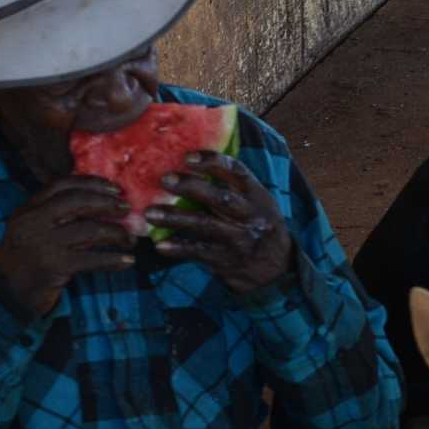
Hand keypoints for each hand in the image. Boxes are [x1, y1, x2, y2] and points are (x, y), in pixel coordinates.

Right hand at [0, 177, 135, 315]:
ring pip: (90, 230)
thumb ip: (56, 214)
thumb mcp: (33, 230)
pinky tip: (128, 261)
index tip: (114, 188)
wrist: (9, 294)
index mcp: (28, 209)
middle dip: (107, 203)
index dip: (91, 183)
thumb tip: (100, 201)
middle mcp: (33, 222)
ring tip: (130, 239)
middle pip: (77, 202)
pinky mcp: (55, 266)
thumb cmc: (28, 259)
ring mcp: (44, 243)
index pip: (62, 185)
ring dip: (116, 233)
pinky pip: (93, 259)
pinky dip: (114, 260)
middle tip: (126, 208)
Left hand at [153, 152, 293, 296]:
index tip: (188, 157)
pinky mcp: (227, 260)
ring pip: (206, 226)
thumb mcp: (258, 203)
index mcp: (257, 196)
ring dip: (176, 218)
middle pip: (221, 199)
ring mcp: (239, 240)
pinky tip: (160, 245)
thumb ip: (234, 186)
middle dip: (191, 187)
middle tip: (165, 179)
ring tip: (150, 213)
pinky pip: (200, 252)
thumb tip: (192, 161)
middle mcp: (251, 216)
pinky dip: (179, 248)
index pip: (237, 172)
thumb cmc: (259, 227)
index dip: (212, 162)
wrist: (277, 271)